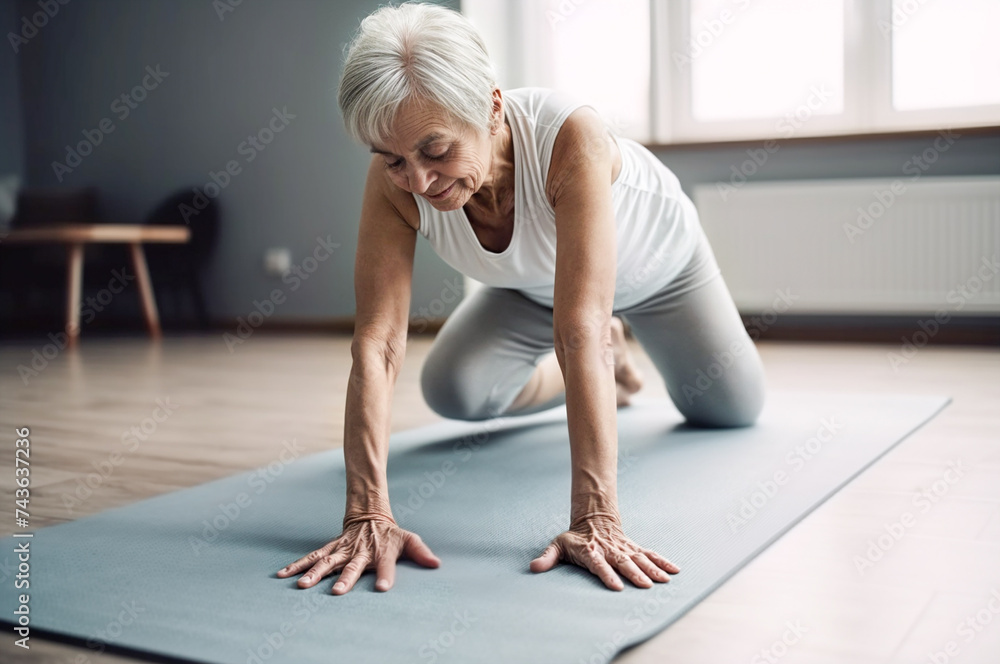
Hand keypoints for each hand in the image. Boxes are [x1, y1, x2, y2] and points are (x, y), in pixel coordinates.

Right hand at [276, 512, 439, 593]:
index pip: (386, 565)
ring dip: (314, 573)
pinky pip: (311, 557)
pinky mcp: (330, 548)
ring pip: (327, 561)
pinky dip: (297, 565)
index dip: (386, 575)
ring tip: (302, 585)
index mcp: (381, 552)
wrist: (369, 515)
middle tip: (338, 592)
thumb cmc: (390, 534)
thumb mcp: (408, 540)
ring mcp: (342, 549)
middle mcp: (360, 552)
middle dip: (345, 579)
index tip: (384, 588)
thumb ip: (421, 552)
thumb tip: (437, 564)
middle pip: (352, 566)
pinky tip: (282, 574)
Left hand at [529, 512, 679, 589]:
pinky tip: (674, 570)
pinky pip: (650, 554)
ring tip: (664, 580)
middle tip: (646, 585)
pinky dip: (662, 561)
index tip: (616, 586)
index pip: (599, 564)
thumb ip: (547, 557)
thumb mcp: (557, 544)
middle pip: (623, 563)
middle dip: (635, 574)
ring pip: (639, 559)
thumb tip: (533, 567)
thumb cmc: (574, 538)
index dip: (607, 574)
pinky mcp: (633, 548)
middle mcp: (609, 550)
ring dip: (652, 569)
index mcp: (591, 551)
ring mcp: (623, 549)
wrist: (592, 518)